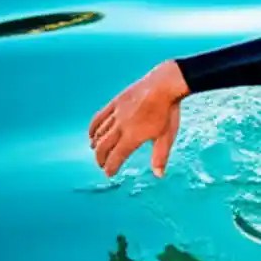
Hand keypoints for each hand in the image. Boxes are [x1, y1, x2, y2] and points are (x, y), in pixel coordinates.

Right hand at [89, 60, 189, 177]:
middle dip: (100, 158)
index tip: (109, 174)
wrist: (164, 85)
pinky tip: (92, 133)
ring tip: (96, 151)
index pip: (117, 157)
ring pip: (99, 132)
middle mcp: (120, 126)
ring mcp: (116, 113)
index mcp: (133, 137)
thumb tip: (158, 175)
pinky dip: (93, 127)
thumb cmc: (168, 112)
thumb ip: (160, 157)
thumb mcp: (167, 136)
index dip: (111, 167)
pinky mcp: (115, 102)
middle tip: (102, 165)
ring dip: (96, 144)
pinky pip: (99, 117)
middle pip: (104, 146)